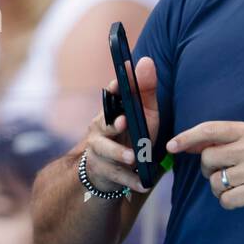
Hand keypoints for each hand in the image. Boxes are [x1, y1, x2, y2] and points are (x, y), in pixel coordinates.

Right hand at [83, 55, 161, 194]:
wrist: (112, 171)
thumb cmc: (133, 135)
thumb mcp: (144, 114)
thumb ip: (146, 90)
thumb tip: (145, 60)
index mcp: (110, 112)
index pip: (111, 97)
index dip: (116, 90)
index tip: (122, 80)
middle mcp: (99, 129)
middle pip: (104, 124)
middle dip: (113, 123)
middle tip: (124, 121)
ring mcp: (98, 151)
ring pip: (107, 152)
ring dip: (120, 154)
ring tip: (133, 157)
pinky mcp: (102, 171)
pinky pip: (117, 176)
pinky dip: (131, 181)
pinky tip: (143, 184)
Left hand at [165, 121, 243, 224]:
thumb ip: (218, 143)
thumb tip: (183, 143)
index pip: (210, 130)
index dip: (187, 137)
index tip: (171, 146)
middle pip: (208, 158)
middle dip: (210, 171)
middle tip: (226, 173)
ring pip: (215, 182)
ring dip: (221, 189)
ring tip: (238, 186)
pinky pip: (225, 199)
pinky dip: (229, 202)